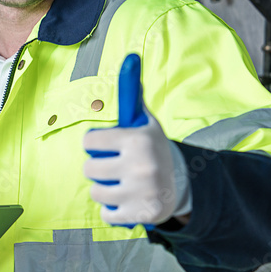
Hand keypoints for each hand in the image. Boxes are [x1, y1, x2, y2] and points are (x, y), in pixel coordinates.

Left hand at [83, 54, 189, 226]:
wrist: (181, 185)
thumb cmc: (151, 148)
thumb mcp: (144, 121)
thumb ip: (132, 93)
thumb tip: (130, 56)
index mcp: (138, 139)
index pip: (88, 143)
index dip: (95, 145)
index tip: (107, 146)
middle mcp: (141, 165)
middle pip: (89, 169)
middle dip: (99, 168)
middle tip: (116, 167)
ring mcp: (143, 192)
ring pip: (96, 193)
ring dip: (105, 190)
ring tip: (123, 183)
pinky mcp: (143, 215)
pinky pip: (106, 214)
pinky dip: (113, 211)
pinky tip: (128, 201)